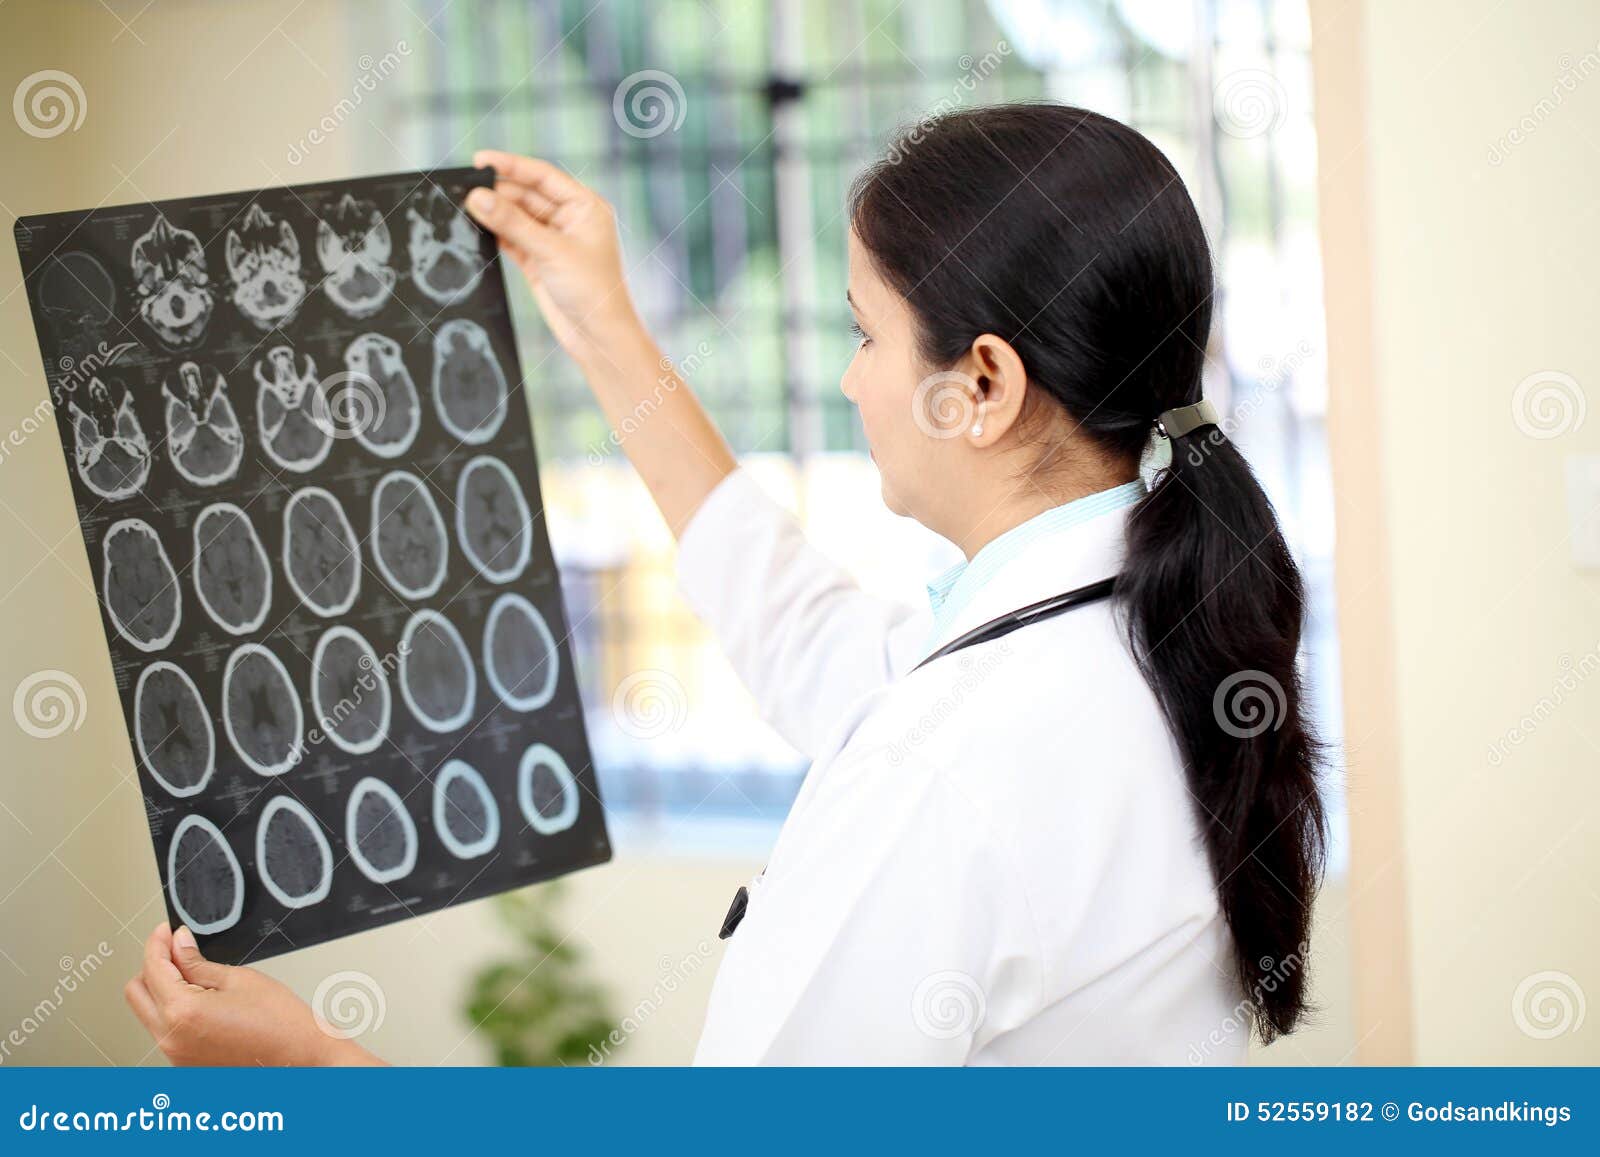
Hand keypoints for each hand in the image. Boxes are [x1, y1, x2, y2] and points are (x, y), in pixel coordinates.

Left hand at [124, 923, 381, 1066]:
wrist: (299, 1058)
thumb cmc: (280, 1023)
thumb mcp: (239, 978)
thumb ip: (198, 962)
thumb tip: (179, 945)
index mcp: (181, 1013)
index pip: (152, 968)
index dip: (158, 943)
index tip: (166, 931)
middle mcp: (170, 1039)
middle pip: (136, 993)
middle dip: (152, 966)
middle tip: (176, 950)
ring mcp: (175, 1055)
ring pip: (148, 1013)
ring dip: (162, 989)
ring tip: (194, 974)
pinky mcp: (185, 1064)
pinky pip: (164, 1031)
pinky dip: (173, 1011)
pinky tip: (200, 999)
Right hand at [467, 150, 642, 359]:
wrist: (599, 337)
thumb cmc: (592, 291)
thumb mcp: (550, 251)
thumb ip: (512, 223)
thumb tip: (477, 197)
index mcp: (585, 206)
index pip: (543, 176)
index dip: (511, 166)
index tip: (480, 160)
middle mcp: (570, 219)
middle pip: (526, 194)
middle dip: (497, 191)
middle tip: (464, 189)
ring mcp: (553, 240)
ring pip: (516, 217)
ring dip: (493, 213)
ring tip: (463, 206)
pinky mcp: (539, 261)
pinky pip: (512, 239)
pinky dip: (495, 234)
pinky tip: (474, 227)